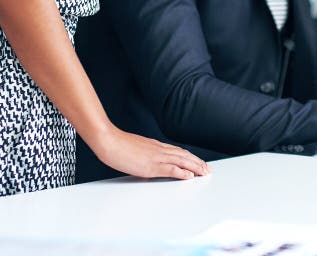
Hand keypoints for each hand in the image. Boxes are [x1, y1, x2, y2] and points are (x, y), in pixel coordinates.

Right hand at [96, 127, 210, 178]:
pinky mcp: (151, 165)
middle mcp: (159, 150)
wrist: (109, 140)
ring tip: (204, 172)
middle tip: (207, 169)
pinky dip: (182, 173)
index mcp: (155, 145)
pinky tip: (190, 176)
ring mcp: (156, 157)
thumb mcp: (135, 148)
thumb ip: (144, 153)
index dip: (190, 157)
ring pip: (181, 161)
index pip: (178, 151)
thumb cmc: (117, 144)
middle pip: (183, 155)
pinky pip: (170, 169)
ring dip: (195, 167)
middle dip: (197, 162)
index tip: (198, 162)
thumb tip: (147, 160)